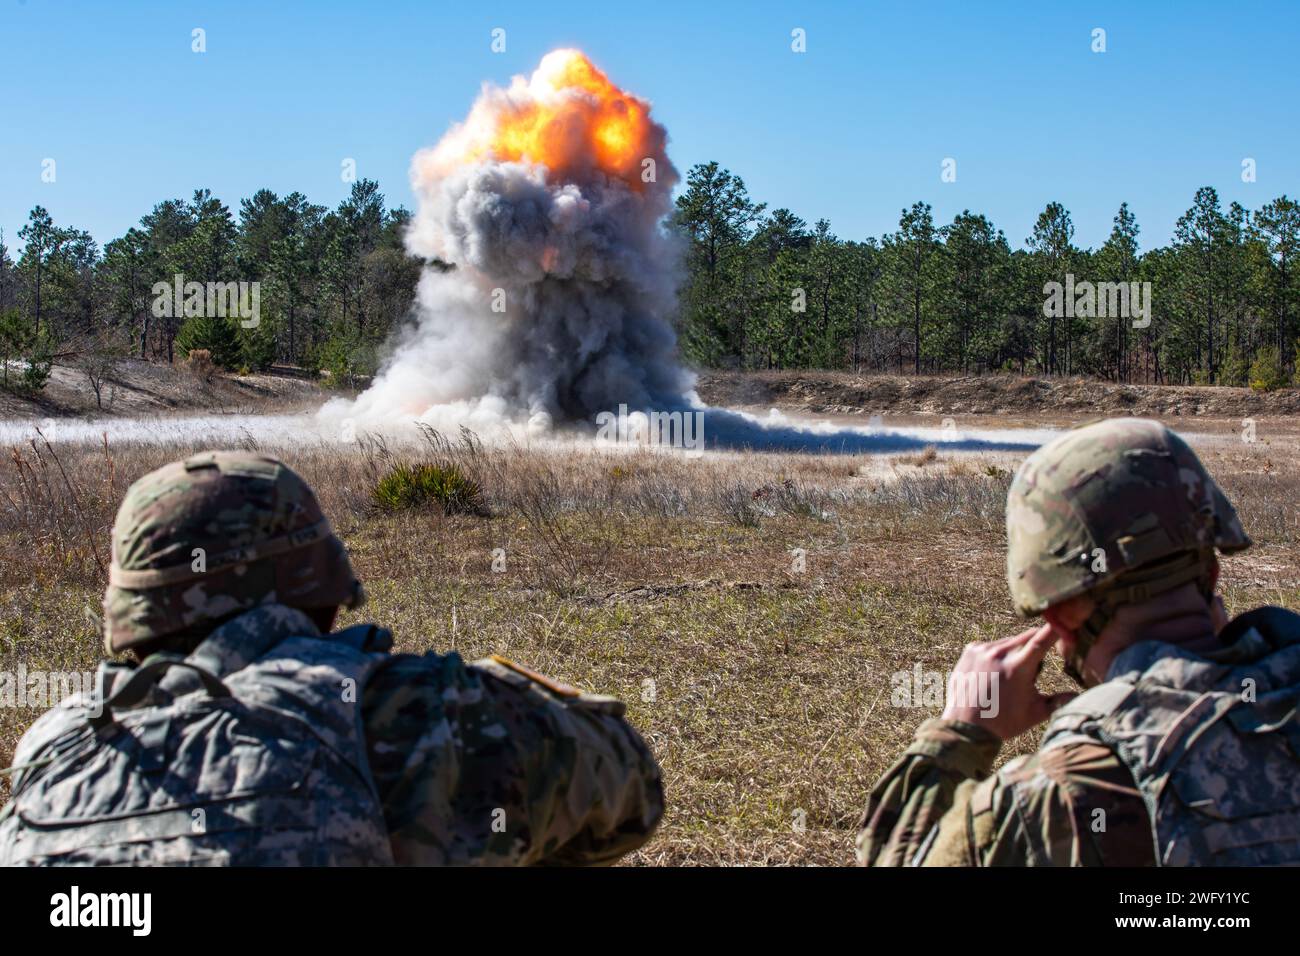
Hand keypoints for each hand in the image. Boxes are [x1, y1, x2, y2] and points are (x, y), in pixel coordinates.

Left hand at [940, 625, 1075, 740]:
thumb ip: (1059, 701)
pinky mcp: (971, 650)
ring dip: (1015, 652)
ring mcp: (982, 650)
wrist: (965, 726)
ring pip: (1009, 641)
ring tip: (1005, 679)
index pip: (1042, 641)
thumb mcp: (1035, 713)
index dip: (1054, 629)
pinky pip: (992, 645)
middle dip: (1034, 649)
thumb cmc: (1004, 722)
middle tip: (1029, 673)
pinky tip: (992, 674)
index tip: (1063, 621)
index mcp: (1018, 668)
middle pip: (1027, 638)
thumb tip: (1080, 696)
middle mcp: (999, 654)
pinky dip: (997, 654)